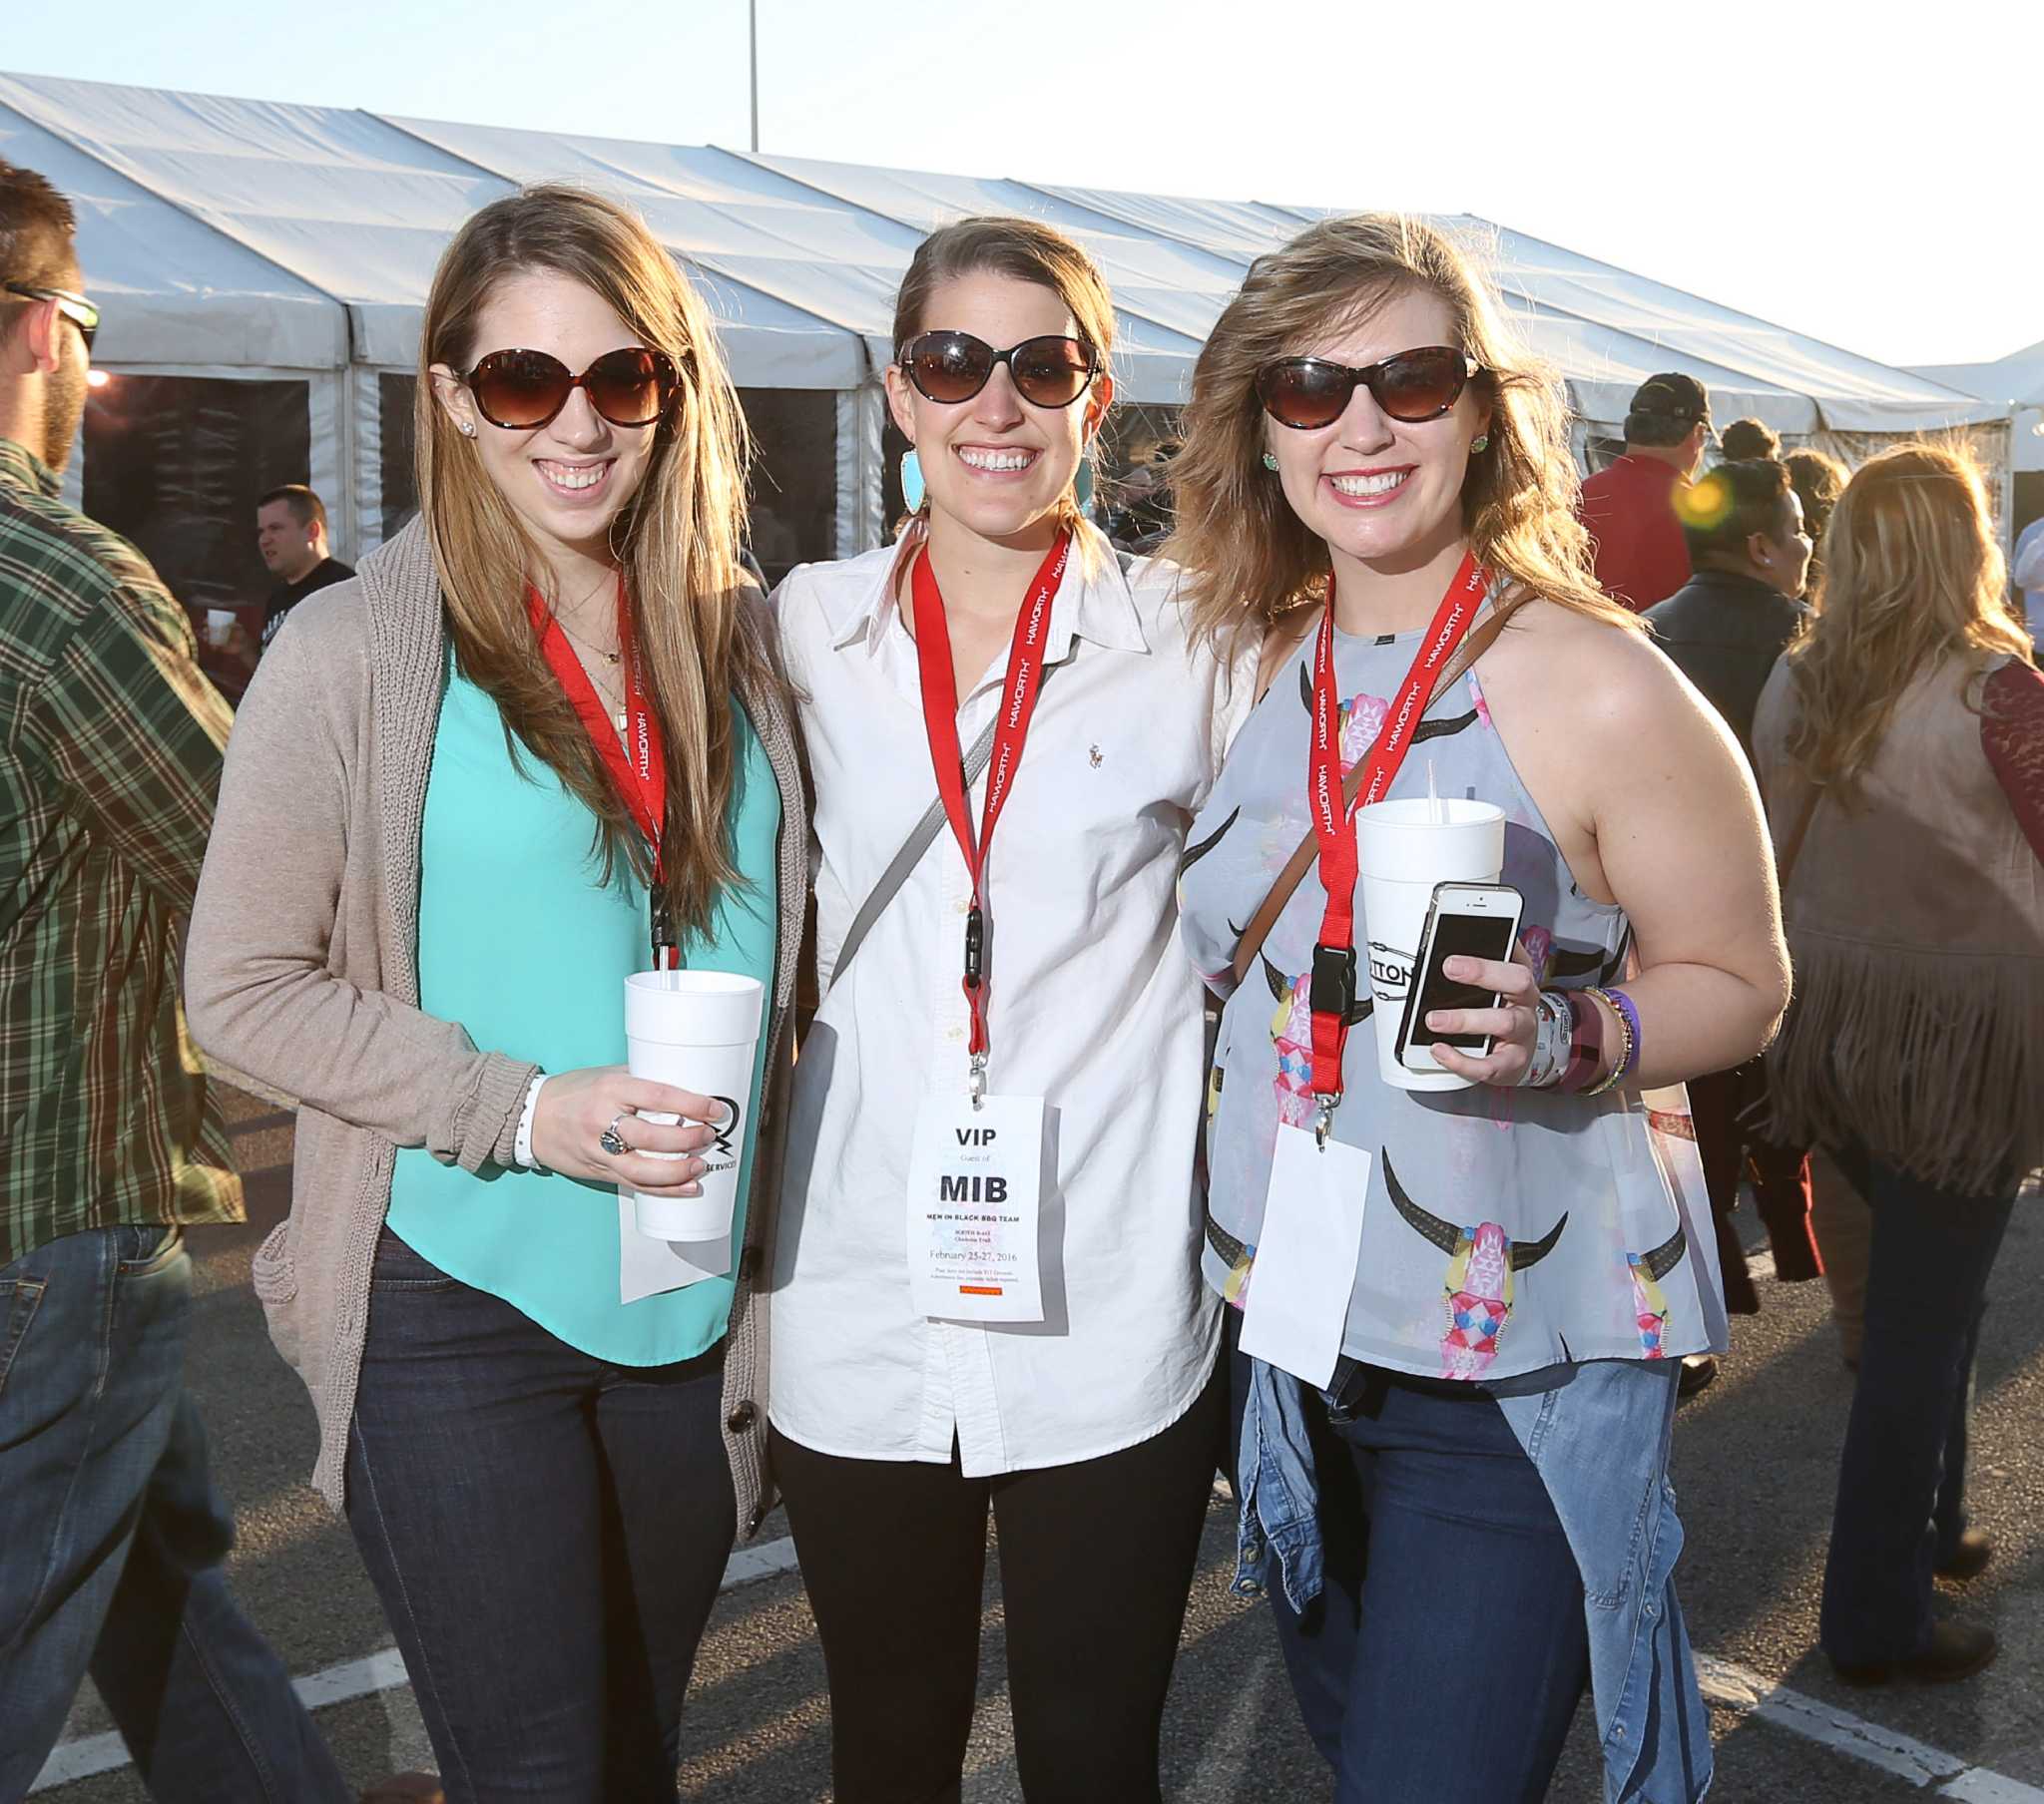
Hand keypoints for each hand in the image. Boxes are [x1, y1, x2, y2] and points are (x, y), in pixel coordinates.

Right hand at [530, 1065, 728, 1196]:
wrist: (531, 1118)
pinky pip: (634, 1185)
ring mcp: (598, 1150)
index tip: (714, 1109)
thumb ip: (640, 1079)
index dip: (690, 1105)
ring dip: (677, 1171)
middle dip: (687, 1140)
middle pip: (651, 1137)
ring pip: (642, 1169)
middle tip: (708, 1136)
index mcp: (610, 1089)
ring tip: (700, 1166)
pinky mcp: (598, 1171)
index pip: (657, 1096)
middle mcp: (603, 1120)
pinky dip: (663, 1190)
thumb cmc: (573, 1092)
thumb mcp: (606, 1075)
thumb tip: (684, 1080)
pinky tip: (686, 1188)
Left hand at [1423, 942, 1539, 1088]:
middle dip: (1483, 972)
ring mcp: (1522, 1032)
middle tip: (1450, 968)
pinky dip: (1463, 1060)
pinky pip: (1490, 1064)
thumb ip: (1474, 967)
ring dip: (1465, 1019)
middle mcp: (1525, 1002)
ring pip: (1503, 1022)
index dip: (1492, 948)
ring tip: (1434, 1020)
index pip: (1513, 955)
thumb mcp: (1491, 985)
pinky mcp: (1511, 1062)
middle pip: (1517, 981)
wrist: (1514, 1053)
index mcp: (1518, 977)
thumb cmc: (1498, 1012)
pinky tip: (1440, 1050)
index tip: (1464, 940)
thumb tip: (1440, 943)